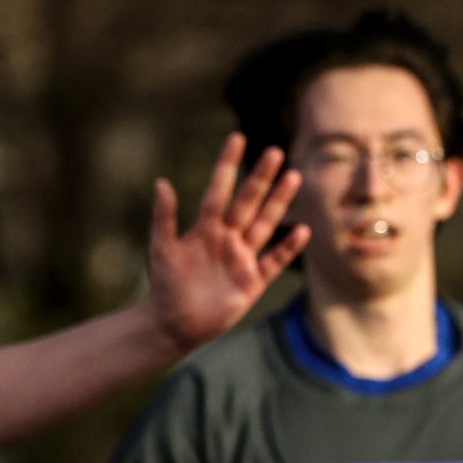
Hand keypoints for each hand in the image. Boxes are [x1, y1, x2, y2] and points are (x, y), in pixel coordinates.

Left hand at [146, 134, 309, 349]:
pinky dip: (288, 247)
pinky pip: (274, 261)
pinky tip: (302, 230)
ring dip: (279, 202)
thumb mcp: (161, 249)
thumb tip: (160, 182)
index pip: (218, 190)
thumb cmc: (164, 285)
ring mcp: (242, 258)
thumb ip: (164, 217)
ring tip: (294, 177)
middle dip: (261, 178)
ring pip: (264, 224)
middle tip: (275, 151)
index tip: (237, 138)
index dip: (228, 165)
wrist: (173, 324)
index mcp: (203, 228)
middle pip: (247, 202)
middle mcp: (226, 238)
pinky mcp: (252, 281)